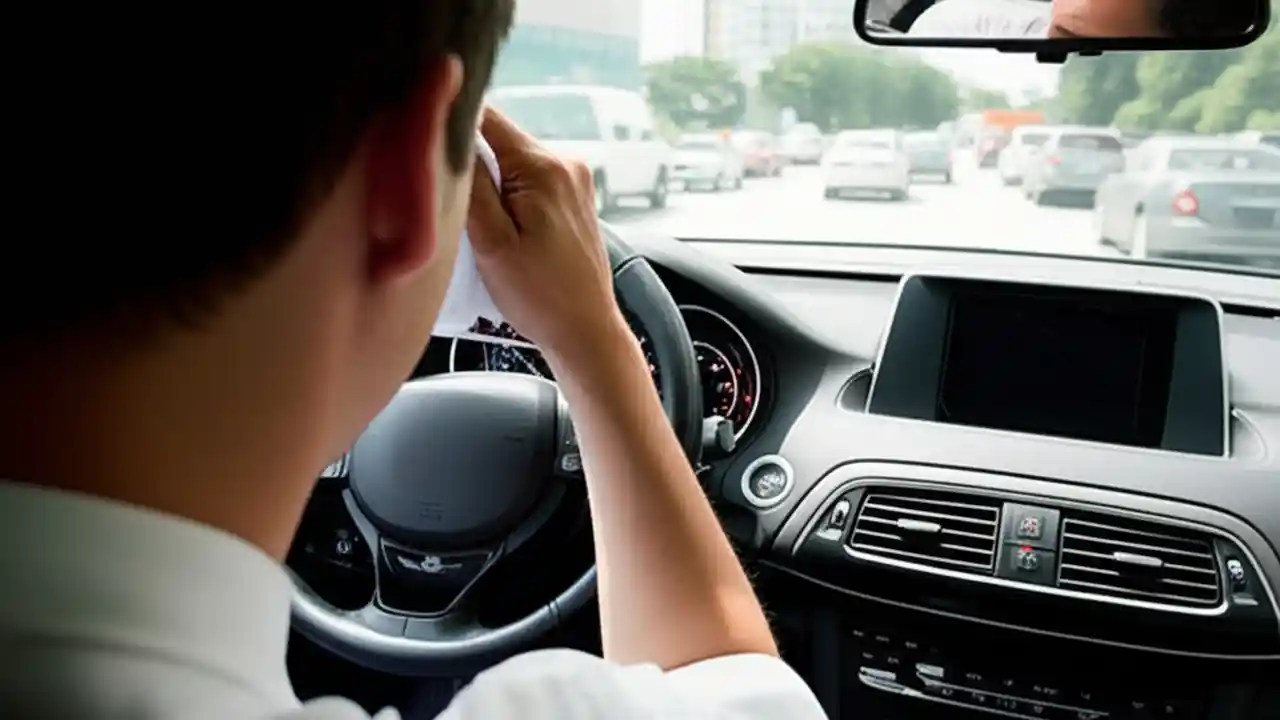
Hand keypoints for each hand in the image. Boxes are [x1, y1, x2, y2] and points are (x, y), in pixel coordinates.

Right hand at [467, 107, 629, 366]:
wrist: (585, 332)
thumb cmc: (539, 296)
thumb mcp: (492, 242)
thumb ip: (472, 185)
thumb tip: (449, 137)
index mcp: (544, 167)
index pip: (486, 117)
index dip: (451, 127)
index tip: (427, 149)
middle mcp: (565, 163)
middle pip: (498, 139)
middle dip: (471, 161)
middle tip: (450, 200)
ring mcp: (573, 180)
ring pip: (512, 161)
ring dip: (490, 182)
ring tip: (479, 222)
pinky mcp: (574, 198)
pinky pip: (529, 180)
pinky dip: (510, 196)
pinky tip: (504, 229)